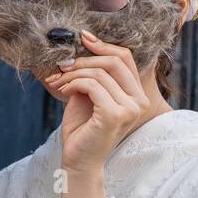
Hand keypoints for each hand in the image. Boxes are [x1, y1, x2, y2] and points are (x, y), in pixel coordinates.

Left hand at [42, 30, 151, 176]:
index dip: (104, 44)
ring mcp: (130, 109)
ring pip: (99, 73)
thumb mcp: (89, 95)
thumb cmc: (82, 129)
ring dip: (73, 73)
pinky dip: (73, 83)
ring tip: (58, 81)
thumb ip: (93, 74)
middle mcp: (139, 101)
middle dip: (85, 58)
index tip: (83, 37)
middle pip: (115, 61)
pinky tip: (63, 90)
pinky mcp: (114, 114)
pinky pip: (91, 85)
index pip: (126, 58)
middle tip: (62, 65)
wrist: (79, 160)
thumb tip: (86, 43)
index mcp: (137, 95)